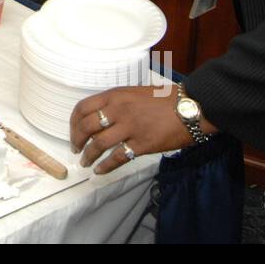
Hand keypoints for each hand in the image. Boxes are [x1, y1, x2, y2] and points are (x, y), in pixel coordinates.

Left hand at [70, 86, 208, 174]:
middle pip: (86, 126)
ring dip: (88, 155)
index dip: (73, 123)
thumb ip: (117, 103)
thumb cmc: (166, 99)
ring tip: (85, 162)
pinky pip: (117, 157)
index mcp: (115, 96)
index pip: (82, 108)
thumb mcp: (135, 93)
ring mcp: (130, 127)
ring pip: (99, 144)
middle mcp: (119, 110)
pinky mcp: (142, 144)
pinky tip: (100, 170)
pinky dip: (105, 166)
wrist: (191, 106)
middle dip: (77, 140)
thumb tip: (102, 116)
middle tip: (76, 148)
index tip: (73, 131)